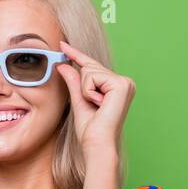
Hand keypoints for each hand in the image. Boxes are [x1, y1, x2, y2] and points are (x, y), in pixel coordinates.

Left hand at [56, 39, 135, 155]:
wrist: (97, 143)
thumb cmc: (90, 129)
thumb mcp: (79, 101)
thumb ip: (73, 82)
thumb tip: (63, 64)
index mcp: (116, 87)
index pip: (93, 67)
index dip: (76, 55)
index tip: (62, 45)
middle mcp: (124, 82)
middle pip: (90, 68)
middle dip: (83, 87)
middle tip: (93, 105)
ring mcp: (125, 82)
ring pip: (90, 71)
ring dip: (86, 91)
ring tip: (97, 106)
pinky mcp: (122, 84)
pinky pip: (93, 77)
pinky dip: (89, 91)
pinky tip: (99, 104)